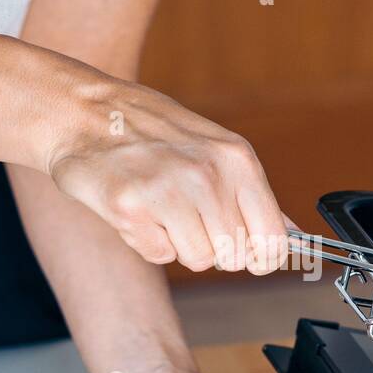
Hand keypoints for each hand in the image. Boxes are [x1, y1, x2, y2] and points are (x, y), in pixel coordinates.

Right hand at [47, 73, 288, 274]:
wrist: (84, 113)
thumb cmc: (152, 132)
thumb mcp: (214, 147)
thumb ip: (249, 193)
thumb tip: (288, 234)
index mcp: (237, 159)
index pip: (273, 239)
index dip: (262, 257)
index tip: (251, 257)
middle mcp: (207, 175)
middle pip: (234, 256)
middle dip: (213, 244)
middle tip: (187, 214)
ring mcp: (169, 192)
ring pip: (198, 259)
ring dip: (178, 242)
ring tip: (160, 207)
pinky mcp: (131, 209)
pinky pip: (159, 255)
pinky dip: (147, 240)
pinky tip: (137, 209)